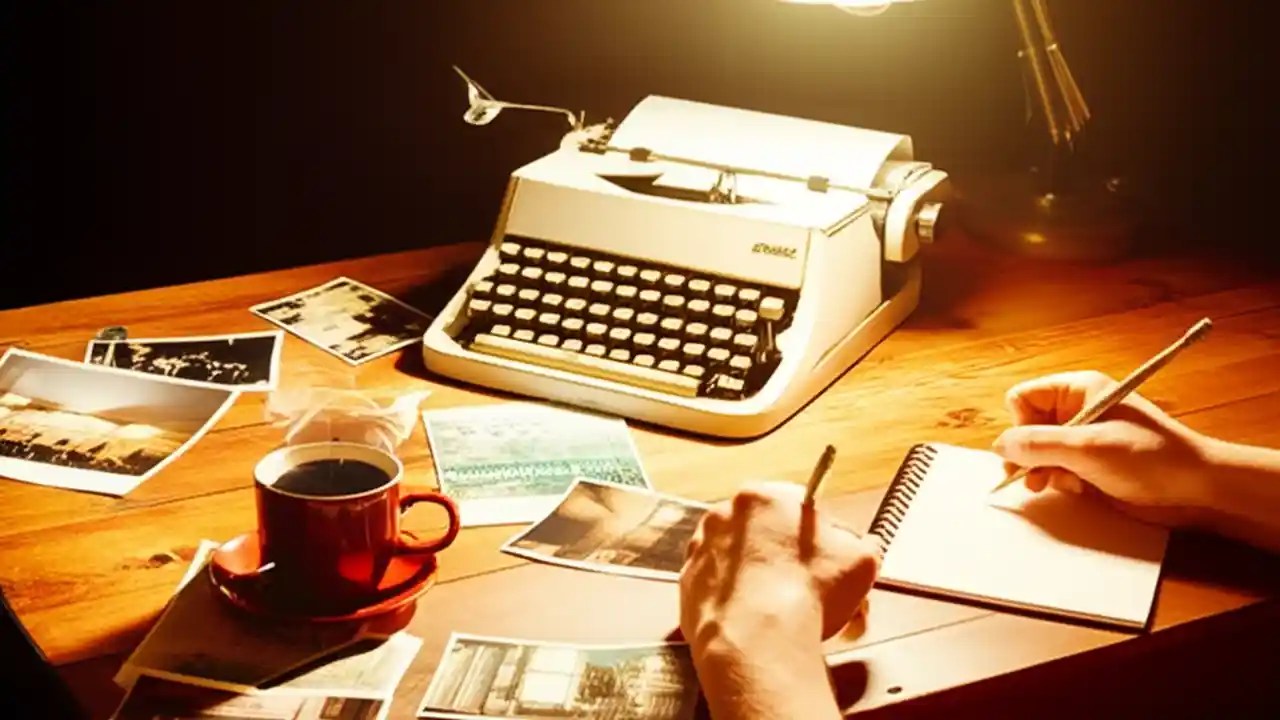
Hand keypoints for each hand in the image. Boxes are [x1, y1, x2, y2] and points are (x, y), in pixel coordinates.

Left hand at [680, 481, 878, 657]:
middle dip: (784, 554)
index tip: (823, 553)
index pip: (794, 503)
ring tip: (782, 608)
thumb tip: (862, 545)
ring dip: (757, 576)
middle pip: (762, 530)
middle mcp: (723, 516)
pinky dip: (734, 599)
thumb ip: (862, 543)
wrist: (758, 640)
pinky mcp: (687, 585)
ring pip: (737, 558)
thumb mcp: (861, 559)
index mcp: (762, 496)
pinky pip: (717, 587)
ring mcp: (700, 550)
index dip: (814, 531)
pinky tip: (755, 618)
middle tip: (806, 585)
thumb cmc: (807, 593)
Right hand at [991, 370, 1213, 525]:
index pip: (1023, 398)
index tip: (1031, 449)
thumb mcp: (1087, 448)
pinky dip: (1058, 479)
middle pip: (1027, 426)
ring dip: (1041, 469)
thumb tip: (998, 445)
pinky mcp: (1091, 462)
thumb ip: (1038, 445)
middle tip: (1029, 476)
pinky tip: (1075, 487)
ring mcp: (1085, 437)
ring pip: (1039, 450)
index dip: (1020, 425)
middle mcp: (1078, 409)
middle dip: (1027, 452)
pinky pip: (1057, 467)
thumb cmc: (1148, 457)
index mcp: (1078, 390)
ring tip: (1050, 484)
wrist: (1196, 487)